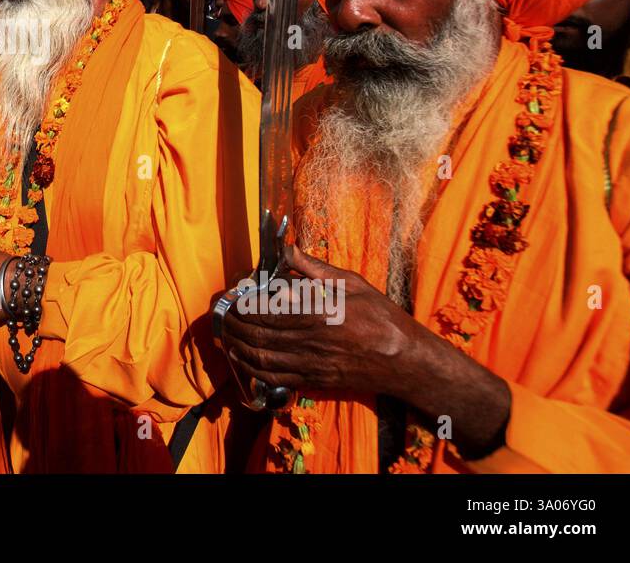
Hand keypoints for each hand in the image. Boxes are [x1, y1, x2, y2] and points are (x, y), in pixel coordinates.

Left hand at [218, 245, 424, 399]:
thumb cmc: (380, 316)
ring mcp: (311, 364)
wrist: (403, 359)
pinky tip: (242, 357)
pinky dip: (252, 368)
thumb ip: (314, 268)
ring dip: (237, 345)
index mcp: (319, 311)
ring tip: (227, 333)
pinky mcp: (314, 381)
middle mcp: (311, 340)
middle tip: (225, 313)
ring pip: (262, 357)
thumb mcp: (351, 283)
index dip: (244, 303)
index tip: (235, 295)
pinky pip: (274, 377)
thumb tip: (286, 249)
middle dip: (236, 323)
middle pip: (259, 333)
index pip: (268, 308)